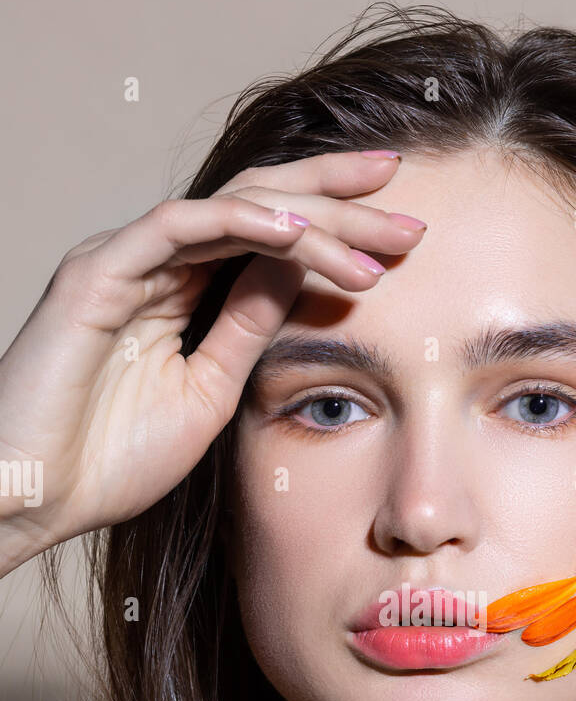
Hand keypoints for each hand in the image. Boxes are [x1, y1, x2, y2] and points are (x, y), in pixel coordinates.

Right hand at [0, 151, 424, 575]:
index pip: (271, 238)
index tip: (406, 238)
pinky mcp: (97, 272)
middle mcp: (157, 261)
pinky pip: (177, 228)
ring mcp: (126, 260)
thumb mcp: (209, 390)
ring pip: (231, 208)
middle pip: (262, 205)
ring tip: (378, 236)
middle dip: (340, 202)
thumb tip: (301, 274)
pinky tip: (298, 233)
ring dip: (311, 218)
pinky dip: (240, 224)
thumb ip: (248, 328)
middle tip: (412, 211)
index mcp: (183, 289)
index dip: (338, 228)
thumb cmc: (109, 458)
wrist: (34, 498)